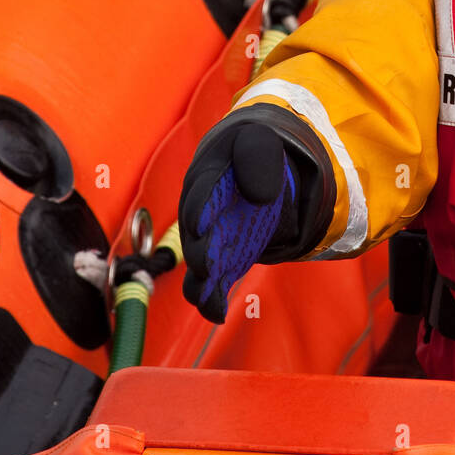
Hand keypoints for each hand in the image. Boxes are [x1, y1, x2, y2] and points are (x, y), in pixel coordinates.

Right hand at [178, 118, 297, 323]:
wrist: (249, 167)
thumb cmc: (252, 152)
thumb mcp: (260, 142)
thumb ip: (257, 158)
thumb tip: (258, 195)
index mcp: (207, 177)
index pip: (200, 193)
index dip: (199, 208)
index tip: (199, 223)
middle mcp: (200, 212)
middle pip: (194, 235)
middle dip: (199, 251)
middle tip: (206, 264)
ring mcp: (209, 238)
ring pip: (197, 264)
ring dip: (200, 280)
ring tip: (206, 294)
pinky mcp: (221, 260)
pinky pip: (210, 283)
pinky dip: (210, 300)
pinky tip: (218, 313)